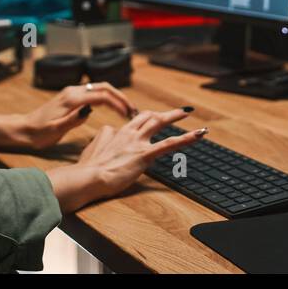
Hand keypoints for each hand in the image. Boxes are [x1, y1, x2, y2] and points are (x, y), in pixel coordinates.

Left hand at [0, 82, 136, 150]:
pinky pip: (94, 93)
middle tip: (132, 110)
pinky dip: (106, 98)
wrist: (24, 129)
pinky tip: (112, 108)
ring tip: (126, 109)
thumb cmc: (38, 133)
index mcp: (71, 99)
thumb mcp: (55, 130)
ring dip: (115, 96)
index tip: (127, 114)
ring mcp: (72, 92)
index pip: (101, 96)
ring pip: (100, 88)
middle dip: (120, 97)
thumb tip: (90, 110)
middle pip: (104, 87)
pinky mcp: (72, 97)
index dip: (117, 104)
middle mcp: (73, 91)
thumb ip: (73, 120)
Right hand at [45, 108, 207, 212]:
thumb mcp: (93, 148)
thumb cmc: (89, 168)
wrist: (88, 176)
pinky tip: (199, 134)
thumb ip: (104, 138)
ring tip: (187, 112)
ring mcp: (138, 143)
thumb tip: (108, 131)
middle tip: (178, 111)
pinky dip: (187, 137)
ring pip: (159, 123)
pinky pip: (170, 143)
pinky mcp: (145, 155)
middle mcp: (129, 134)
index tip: (152, 117)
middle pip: (149, 116)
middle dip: (163, 113)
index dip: (146, 118)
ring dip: (174, 116)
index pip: (135, 121)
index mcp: (117, 133)